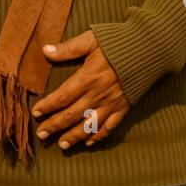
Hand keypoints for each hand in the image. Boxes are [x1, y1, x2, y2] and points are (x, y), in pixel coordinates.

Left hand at [32, 30, 129, 149]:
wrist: (149, 49)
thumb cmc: (117, 41)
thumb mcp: (91, 39)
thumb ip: (68, 48)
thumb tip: (45, 50)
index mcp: (87, 78)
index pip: (62, 96)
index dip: (48, 106)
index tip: (36, 113)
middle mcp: (98, 94)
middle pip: (72, 115)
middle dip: (55, 126)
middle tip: (41, 134)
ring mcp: (111, 103)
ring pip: (89, 125)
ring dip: (74, 136)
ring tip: (62, 145)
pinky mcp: (124, 108)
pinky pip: (109, 126)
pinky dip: (98, 136)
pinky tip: (89, 142)